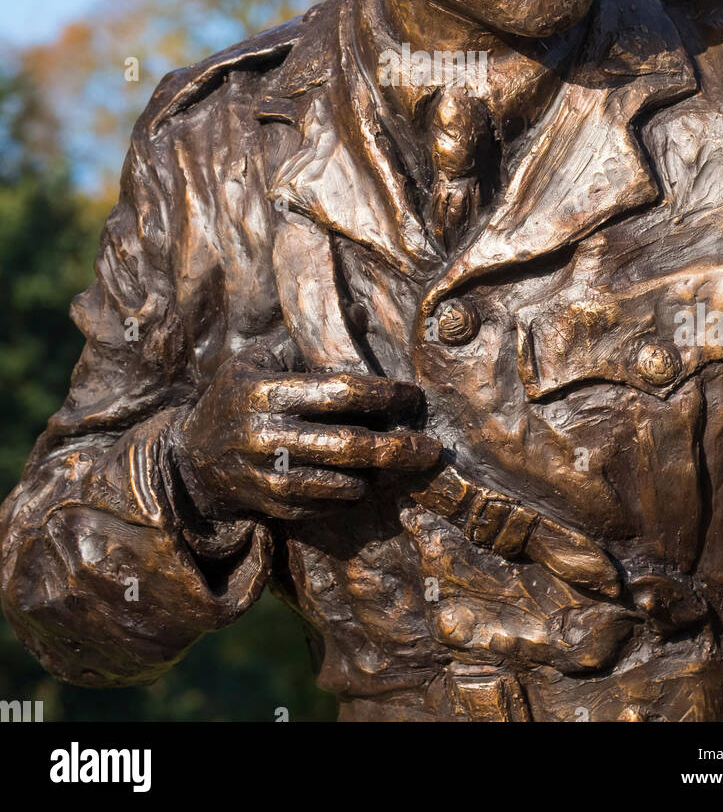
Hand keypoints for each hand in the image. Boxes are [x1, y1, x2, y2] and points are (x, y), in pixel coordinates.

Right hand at [168, 346, 440, 521]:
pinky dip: (350, 495)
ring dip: (377, 473)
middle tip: (432, 448)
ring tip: (398, 461)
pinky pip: (325, 506)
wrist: (191, 458)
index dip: (385, 394)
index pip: (341, 392)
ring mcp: (268, 476)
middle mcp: (267, 436)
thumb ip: (310, 342)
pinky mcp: (271, 505)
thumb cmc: (238, 395)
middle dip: (399, 447)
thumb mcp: (262, 358)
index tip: (413, 396)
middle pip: (350, 446)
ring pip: (342, 482)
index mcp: (267, 392)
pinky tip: (363, 481)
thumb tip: (362, 313)